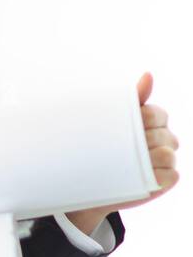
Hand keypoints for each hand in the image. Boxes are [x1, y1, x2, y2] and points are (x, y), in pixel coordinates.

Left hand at [64, 71, 180, 233]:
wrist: (86, 179)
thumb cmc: (99, 145)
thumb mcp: (112, 120)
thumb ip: (132, 99)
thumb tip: (149, 74)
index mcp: (154, 119)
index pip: (157, 114)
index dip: (141, 120)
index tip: (121, 127)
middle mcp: (164, 138)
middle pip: (164, 135)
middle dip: (140, 142)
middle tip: (117, 149)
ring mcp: (166, 160)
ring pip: (168, 155)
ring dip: (146, 160)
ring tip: (123, 165)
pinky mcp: (165, 181)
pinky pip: (171, 175)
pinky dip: (155, 176)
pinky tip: (137, 178)